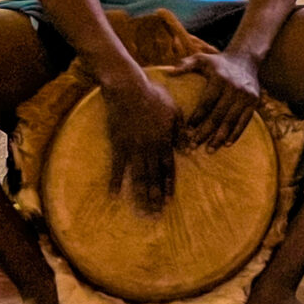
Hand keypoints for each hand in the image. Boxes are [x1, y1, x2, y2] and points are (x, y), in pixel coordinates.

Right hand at [101, 70, 180, 211]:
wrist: (128, 88)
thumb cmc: (154, 96)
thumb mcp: (175, 111)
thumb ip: (181, 132)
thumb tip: (189, 150)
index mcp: (164, 141)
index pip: (168, 168)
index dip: (169, 185)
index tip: (169, 201)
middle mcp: (149, 148)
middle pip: (153, 177)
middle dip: (155, 197)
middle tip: (156, 214)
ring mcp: (132, 148)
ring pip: (137, 176)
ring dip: (140, 195)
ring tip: (141, 211)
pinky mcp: (117, 145)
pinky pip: (117, 167)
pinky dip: (115, 181)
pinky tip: (114, 195)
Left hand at [172, 48, 264, 150]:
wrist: (245, 59)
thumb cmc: (217, 63)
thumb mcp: (201, 58)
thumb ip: (186, 64)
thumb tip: (170, 73)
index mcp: (219, 79)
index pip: (206, 103)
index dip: (197, 117)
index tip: (188, 129)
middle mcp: (234, 88)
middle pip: (218, 115)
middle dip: (205, 132)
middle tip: (194, 146)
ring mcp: (245, 96)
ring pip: (231, 121)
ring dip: (220, 137)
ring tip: (209, 150)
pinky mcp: (254, 101)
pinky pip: (244, 121)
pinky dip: (236, 133)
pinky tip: (227, 144)